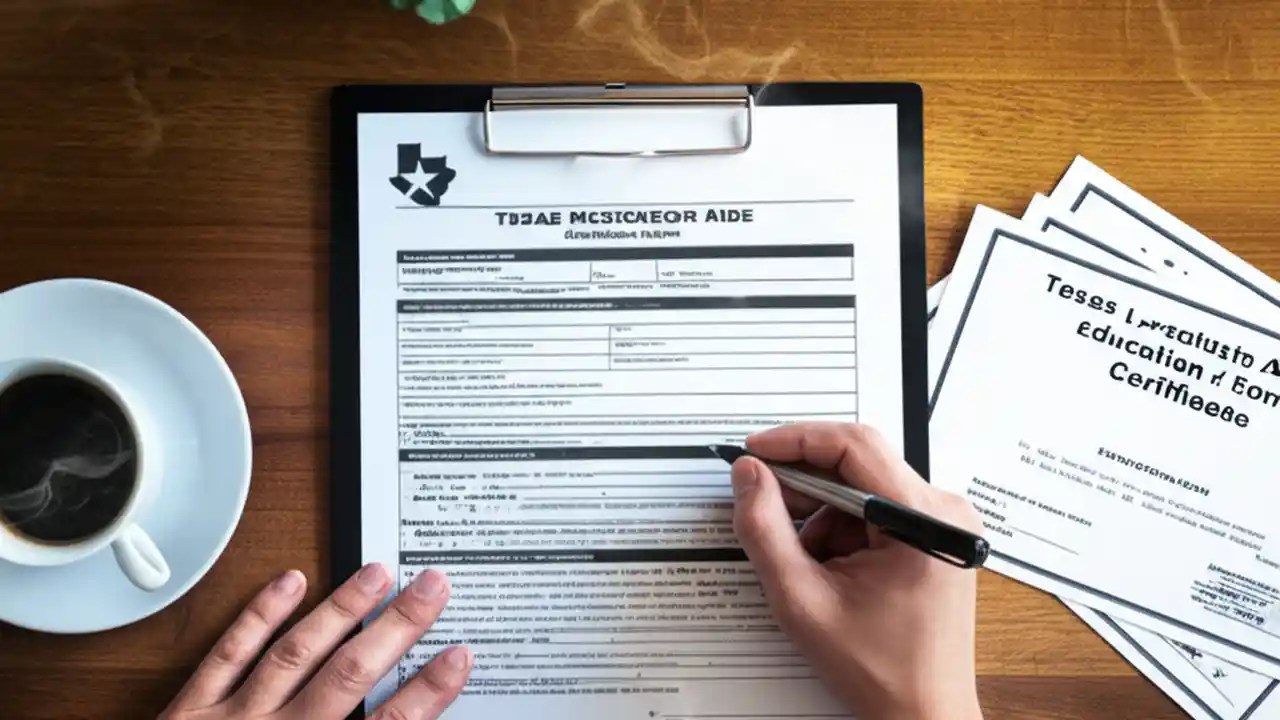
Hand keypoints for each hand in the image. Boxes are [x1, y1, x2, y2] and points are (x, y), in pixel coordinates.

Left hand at [161, 564, 470, 719]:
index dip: (427, 691)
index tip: (458, 658)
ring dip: (339, 611)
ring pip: (295, 654)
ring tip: (374, 574)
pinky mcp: (190, 714)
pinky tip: (288, 583)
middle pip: (350, 676)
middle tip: (431, 588)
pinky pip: (228, 657)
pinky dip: (259, 617)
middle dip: (396, 627)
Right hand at [730, 422, 983, 719]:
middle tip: (765, 510)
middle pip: (858, 464)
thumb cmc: (880, 671)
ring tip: (808, 566)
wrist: (923, 715)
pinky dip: (842, 531)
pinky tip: (830, 570)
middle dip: (804, 488)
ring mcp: (943, 525)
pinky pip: (876, 510)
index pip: (856, 446)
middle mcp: (944, 513)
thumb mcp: (803, 600)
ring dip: (822, 516)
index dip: (797, 440)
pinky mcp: (933, 537)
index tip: (756, 451)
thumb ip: (765, 531)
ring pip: (862, 488)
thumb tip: (749, 475)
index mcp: (925, 521)